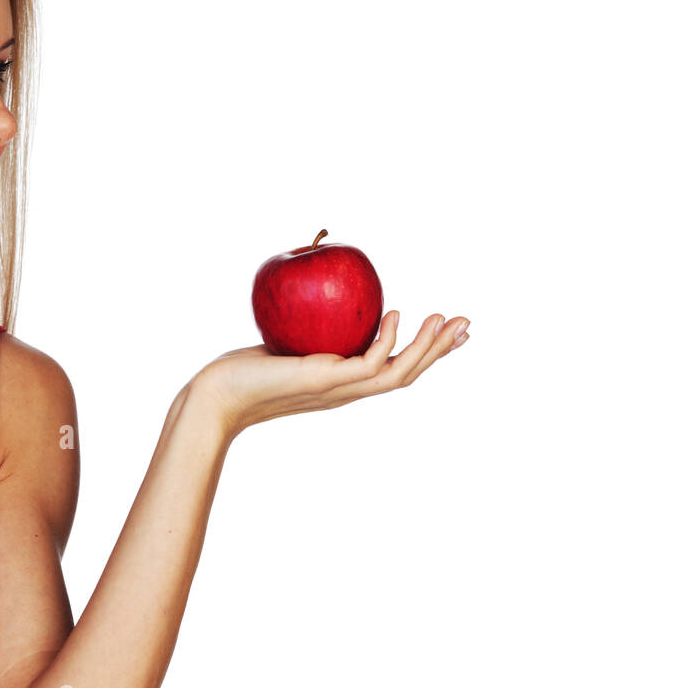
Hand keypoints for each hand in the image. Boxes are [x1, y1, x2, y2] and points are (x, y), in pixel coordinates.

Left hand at [190, 311, 469, 439]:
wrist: (219, 396)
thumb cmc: (243, 370)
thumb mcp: (285, 341)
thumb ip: (306, 324)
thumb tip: (314, 291)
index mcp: (345, 384)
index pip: (396, 368)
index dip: (427, 352)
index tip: (450, 331)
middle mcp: (348, 390)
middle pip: (409, 373)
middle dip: (441, 350)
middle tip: (467, 324)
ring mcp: (340, 389)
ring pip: (398, 372)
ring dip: (427, 347)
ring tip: (445, 320)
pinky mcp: (326, 380)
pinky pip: (369, 362)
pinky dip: (389, 340)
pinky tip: (397, 315)